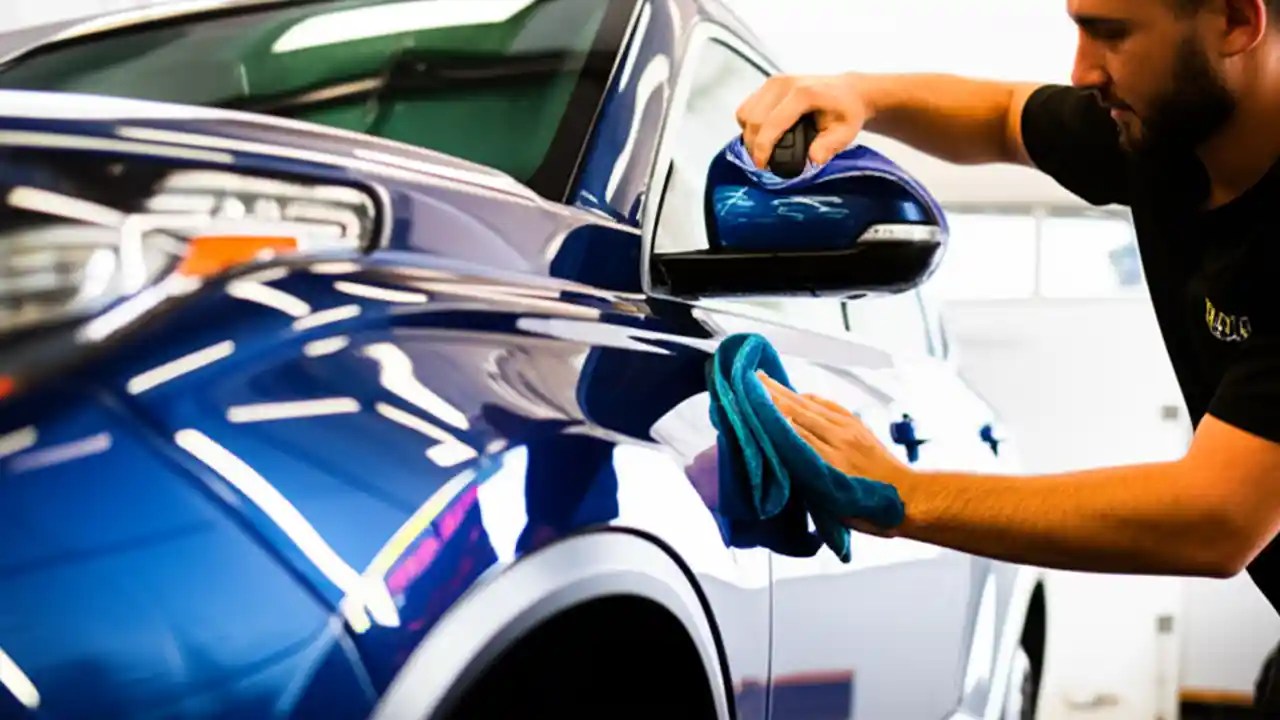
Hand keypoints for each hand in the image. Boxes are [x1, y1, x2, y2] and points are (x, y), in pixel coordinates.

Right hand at [735, 73, 872, 169]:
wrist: (848, 91)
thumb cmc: (847, 112)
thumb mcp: (846, 133)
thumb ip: (829, 146)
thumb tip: (813, 159)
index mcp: (803, 94)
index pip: (771, 124)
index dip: (762, 149)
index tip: (762, 166)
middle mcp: (784, 84)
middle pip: (753, 119)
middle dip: (753, 146)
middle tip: (762, 163)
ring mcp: (774, 81)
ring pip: (745, 112)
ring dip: (749, 135)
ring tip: (762, 149)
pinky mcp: (768, 84)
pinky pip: (747, 107)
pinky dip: (749, 124)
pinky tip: (762, 134)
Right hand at [758, 373, 912, 534]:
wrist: (908, 498)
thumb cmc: (870, 509)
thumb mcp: (831, 503)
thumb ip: (806, 476)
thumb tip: (783, 454)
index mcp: (830, 459)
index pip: (792, 428)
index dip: (770, 413)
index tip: (750, 400)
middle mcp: (839, 438)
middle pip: (798, 410)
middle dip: (772, 394)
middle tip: (751, 379)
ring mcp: (850, 429)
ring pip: (811, 404)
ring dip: (787, 391)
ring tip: (766, 381)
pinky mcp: (858, 425)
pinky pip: (829, 405)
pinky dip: (810, 398)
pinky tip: (799, 395)